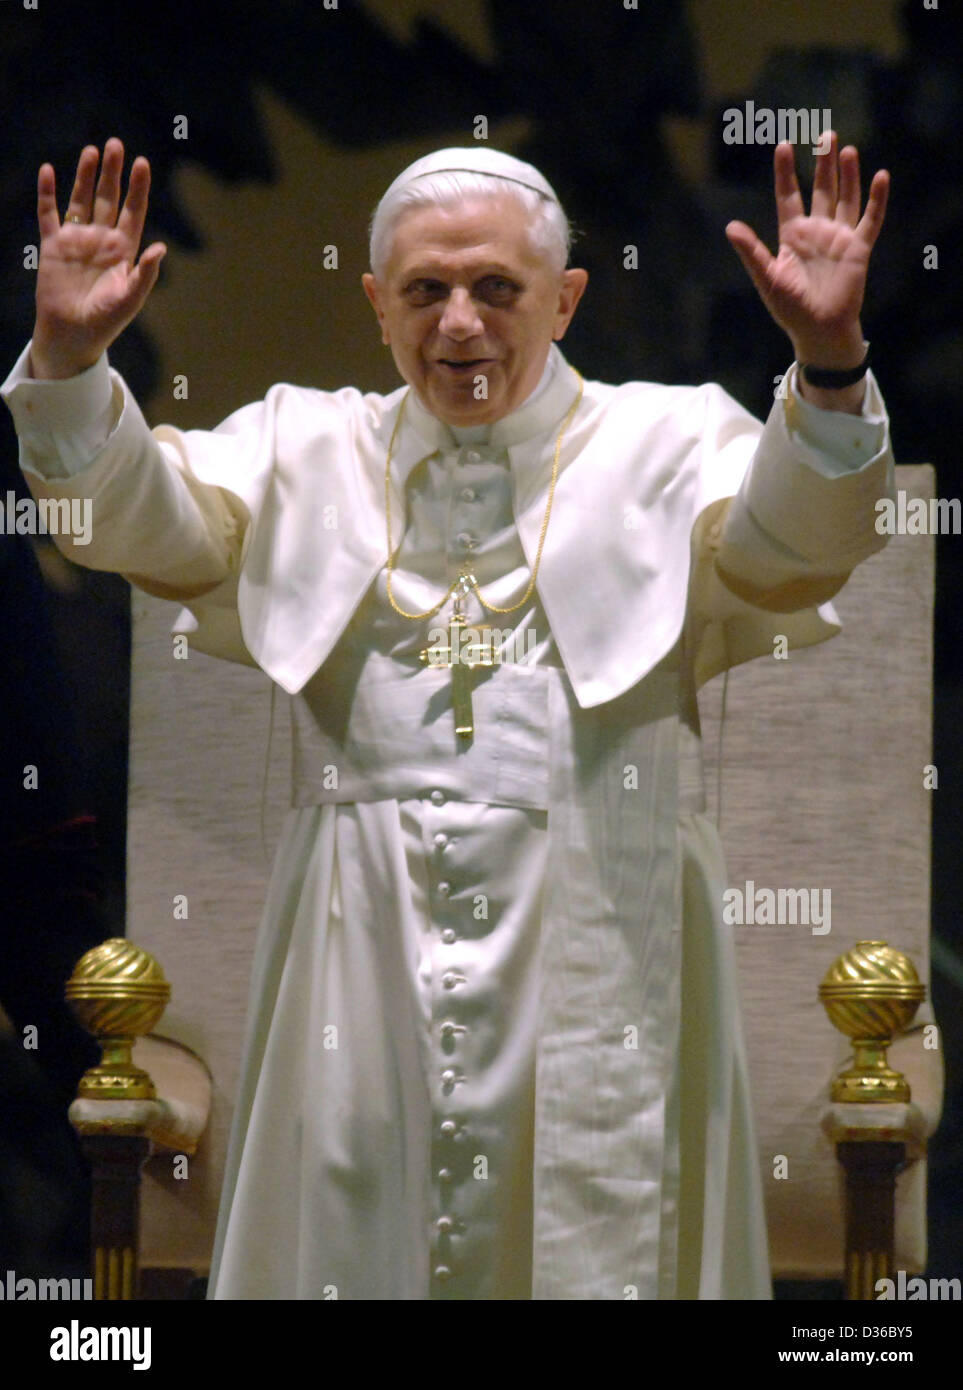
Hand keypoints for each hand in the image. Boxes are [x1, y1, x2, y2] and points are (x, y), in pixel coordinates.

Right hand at [31, 138, 166, 378]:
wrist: (72, 335)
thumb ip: (145, 273)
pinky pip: (49, 214)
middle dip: (111, 172)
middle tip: (115, 144)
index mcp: (123, 250)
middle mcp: (101, 240)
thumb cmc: (105, 321)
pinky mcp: (53, 245)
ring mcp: (77, 240)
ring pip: (81, 200)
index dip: (138, 188)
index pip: (133, 211)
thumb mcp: (130, 299)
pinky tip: (48, 171)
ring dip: (84, 175)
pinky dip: (47, 193)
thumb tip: (161, 247)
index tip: (142, 163)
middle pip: (108, 198)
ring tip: (91, 150)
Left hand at [725, 133, 888, 372]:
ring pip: (845, 198)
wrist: (818, 330)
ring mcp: (839, 238)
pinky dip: (876, 199)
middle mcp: (816, 231)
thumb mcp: (767, 278)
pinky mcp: (858, 249)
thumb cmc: (790, 309)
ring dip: (847, 175)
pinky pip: (870, 220)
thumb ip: (752, 252)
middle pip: (820, 189)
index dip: (786, 172)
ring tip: (845, 149)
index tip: (783, 145)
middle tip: (825, 133)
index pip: (789, 196)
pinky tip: (880, 176)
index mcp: (792, 236)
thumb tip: (731, 227)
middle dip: (822, 163)